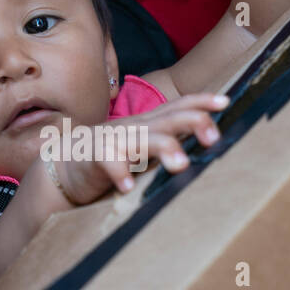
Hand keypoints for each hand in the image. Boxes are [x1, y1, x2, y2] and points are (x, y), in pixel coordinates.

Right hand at [50, 93, 229, 203]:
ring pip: (143, 140)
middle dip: (192, 123)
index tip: (225, 101)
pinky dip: (119, 174)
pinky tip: (128, 187)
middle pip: (168, 120)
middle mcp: (135, 128)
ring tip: (181, 164)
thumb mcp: (142, 145)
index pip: (177, 106)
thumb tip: (206, 142)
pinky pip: (108, 163)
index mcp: (149, 124)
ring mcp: (115, 141)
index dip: (200, 102)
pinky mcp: (96, 158)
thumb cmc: (111, 156)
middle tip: (213, 137)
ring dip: (163, 149)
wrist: (64, 164)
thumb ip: (167, 142)